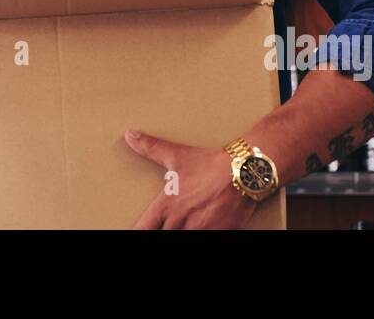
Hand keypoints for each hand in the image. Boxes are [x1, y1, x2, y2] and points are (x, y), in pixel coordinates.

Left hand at [123, 130, 256, 229]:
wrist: (243, 171)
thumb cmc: (210, 165)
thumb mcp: (177, 156)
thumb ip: (150, 148)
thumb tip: (130, 135)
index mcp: (166, 206)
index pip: (143, 228)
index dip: (139, 230)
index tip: (138, 229)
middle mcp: (180, 222)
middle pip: (162, 237)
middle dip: (162, 231)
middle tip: (168, 223)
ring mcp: (200, 231)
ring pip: (182, 238)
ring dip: (182, 231)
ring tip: (187, 223)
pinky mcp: (218, 233)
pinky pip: (206, 239)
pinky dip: (202, 233)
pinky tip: (203, 226)